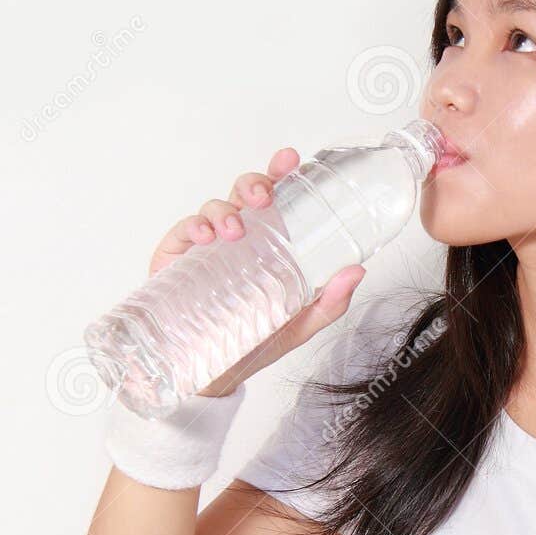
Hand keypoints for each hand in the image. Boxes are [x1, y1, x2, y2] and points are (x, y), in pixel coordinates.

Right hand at [147, 146, 365, 396]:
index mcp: (269, 243)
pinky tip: (205, 236)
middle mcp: (239, 237)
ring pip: (215, 207)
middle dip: (254, 184)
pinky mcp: (178, 259)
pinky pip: (183, 231)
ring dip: (224, 210)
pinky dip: (194, 226)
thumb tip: (357, 272)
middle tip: (263, 197)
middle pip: (244, 194)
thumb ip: (329, 302)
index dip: (281, 173)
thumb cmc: (256, 341)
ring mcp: (207, 246)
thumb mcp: (300, 324)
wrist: (214, 374)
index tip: (291, 160)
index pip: (276, 200)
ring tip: (234, 230)